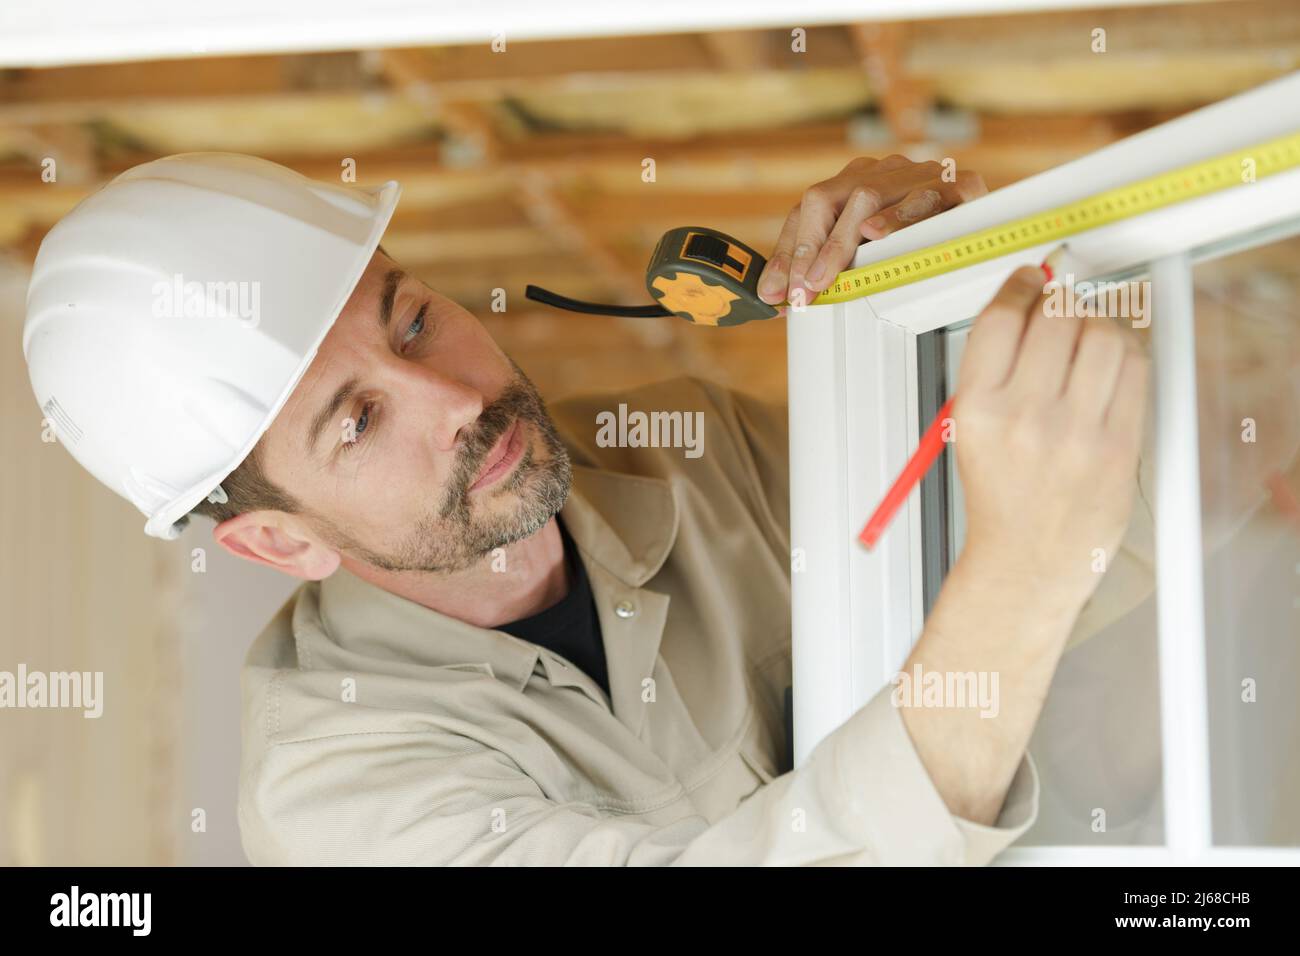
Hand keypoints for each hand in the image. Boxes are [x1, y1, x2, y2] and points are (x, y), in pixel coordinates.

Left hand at [756, 155, 986, 307]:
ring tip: (825, 275)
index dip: (790, 252)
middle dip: (811, 250)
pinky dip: (898, 216)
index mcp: (856, 182)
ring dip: (842, 240)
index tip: (777, 293)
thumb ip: (819, 268)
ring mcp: (919, 175)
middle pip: (830, 199)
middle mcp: (883, 172)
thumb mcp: (864, 255)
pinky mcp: (959, 186)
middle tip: (804, 291)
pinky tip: (878, 235)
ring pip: (869, 195)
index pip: (808, 209)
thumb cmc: (921, 245)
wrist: (990, 230)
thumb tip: (772, 296)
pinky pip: (925, 197)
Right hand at [953, 266, 1149, 606]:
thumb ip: (994, 367)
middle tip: (1061, 306)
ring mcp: (1076, 432)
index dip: (1020, 286)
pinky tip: (1111, 364)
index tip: (1030, 279)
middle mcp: (1025, 417)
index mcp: (978, 409)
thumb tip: (1028, 304)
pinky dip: (1126, 353)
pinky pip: (1134, 369)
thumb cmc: (1001, 496)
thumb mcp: (970, 429)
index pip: (1000, 318)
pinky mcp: (1118, 446)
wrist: (1028, 558)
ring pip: (1101, 334)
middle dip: (1060, 300)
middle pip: (1055, 316)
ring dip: (1097, 322)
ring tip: (1087, 337)